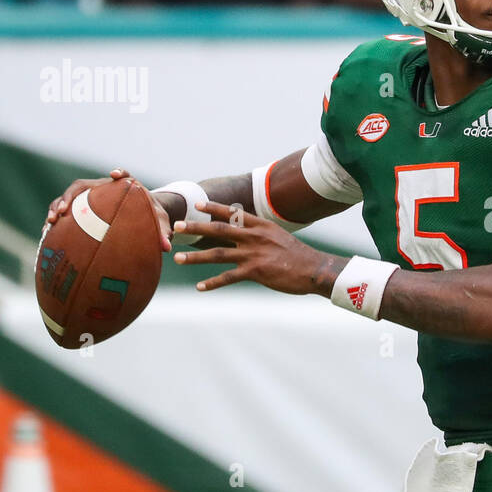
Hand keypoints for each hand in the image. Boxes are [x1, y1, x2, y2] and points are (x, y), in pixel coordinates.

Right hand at [45, 168, 171, 251]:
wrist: (138, 213)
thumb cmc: (148, 215)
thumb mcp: (157, 221)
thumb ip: (162, 231)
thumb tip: (167, 247)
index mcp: (125, 186)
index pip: (123, 175)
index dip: (120, 173)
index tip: (115, 174)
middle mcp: (103, 188)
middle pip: (83, 186)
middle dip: (71, 195)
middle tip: (63, 210)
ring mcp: (89, 196)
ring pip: (68, 197)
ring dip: (57, 206)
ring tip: (51, 221)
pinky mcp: (80, 207)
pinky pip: (64, 211)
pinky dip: (55, 219)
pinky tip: (48, 233)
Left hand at [172, 201, 326, 294]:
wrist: (314, 269)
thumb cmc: (298, 256)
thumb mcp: (279, 237)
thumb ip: (261, 234)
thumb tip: (247, 233)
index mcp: (261, 226)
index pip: (233, 213)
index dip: (213, 208)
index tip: (197, 205)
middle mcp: (254, 237)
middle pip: (219, 230)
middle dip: (196, 227)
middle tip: (177, 226)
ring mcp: (254, 254)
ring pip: (218, 254)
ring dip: (195, 257)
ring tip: (178, 259)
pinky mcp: (255, 272)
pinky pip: (228, 277)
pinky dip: (212, 283)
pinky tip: (200, 286)